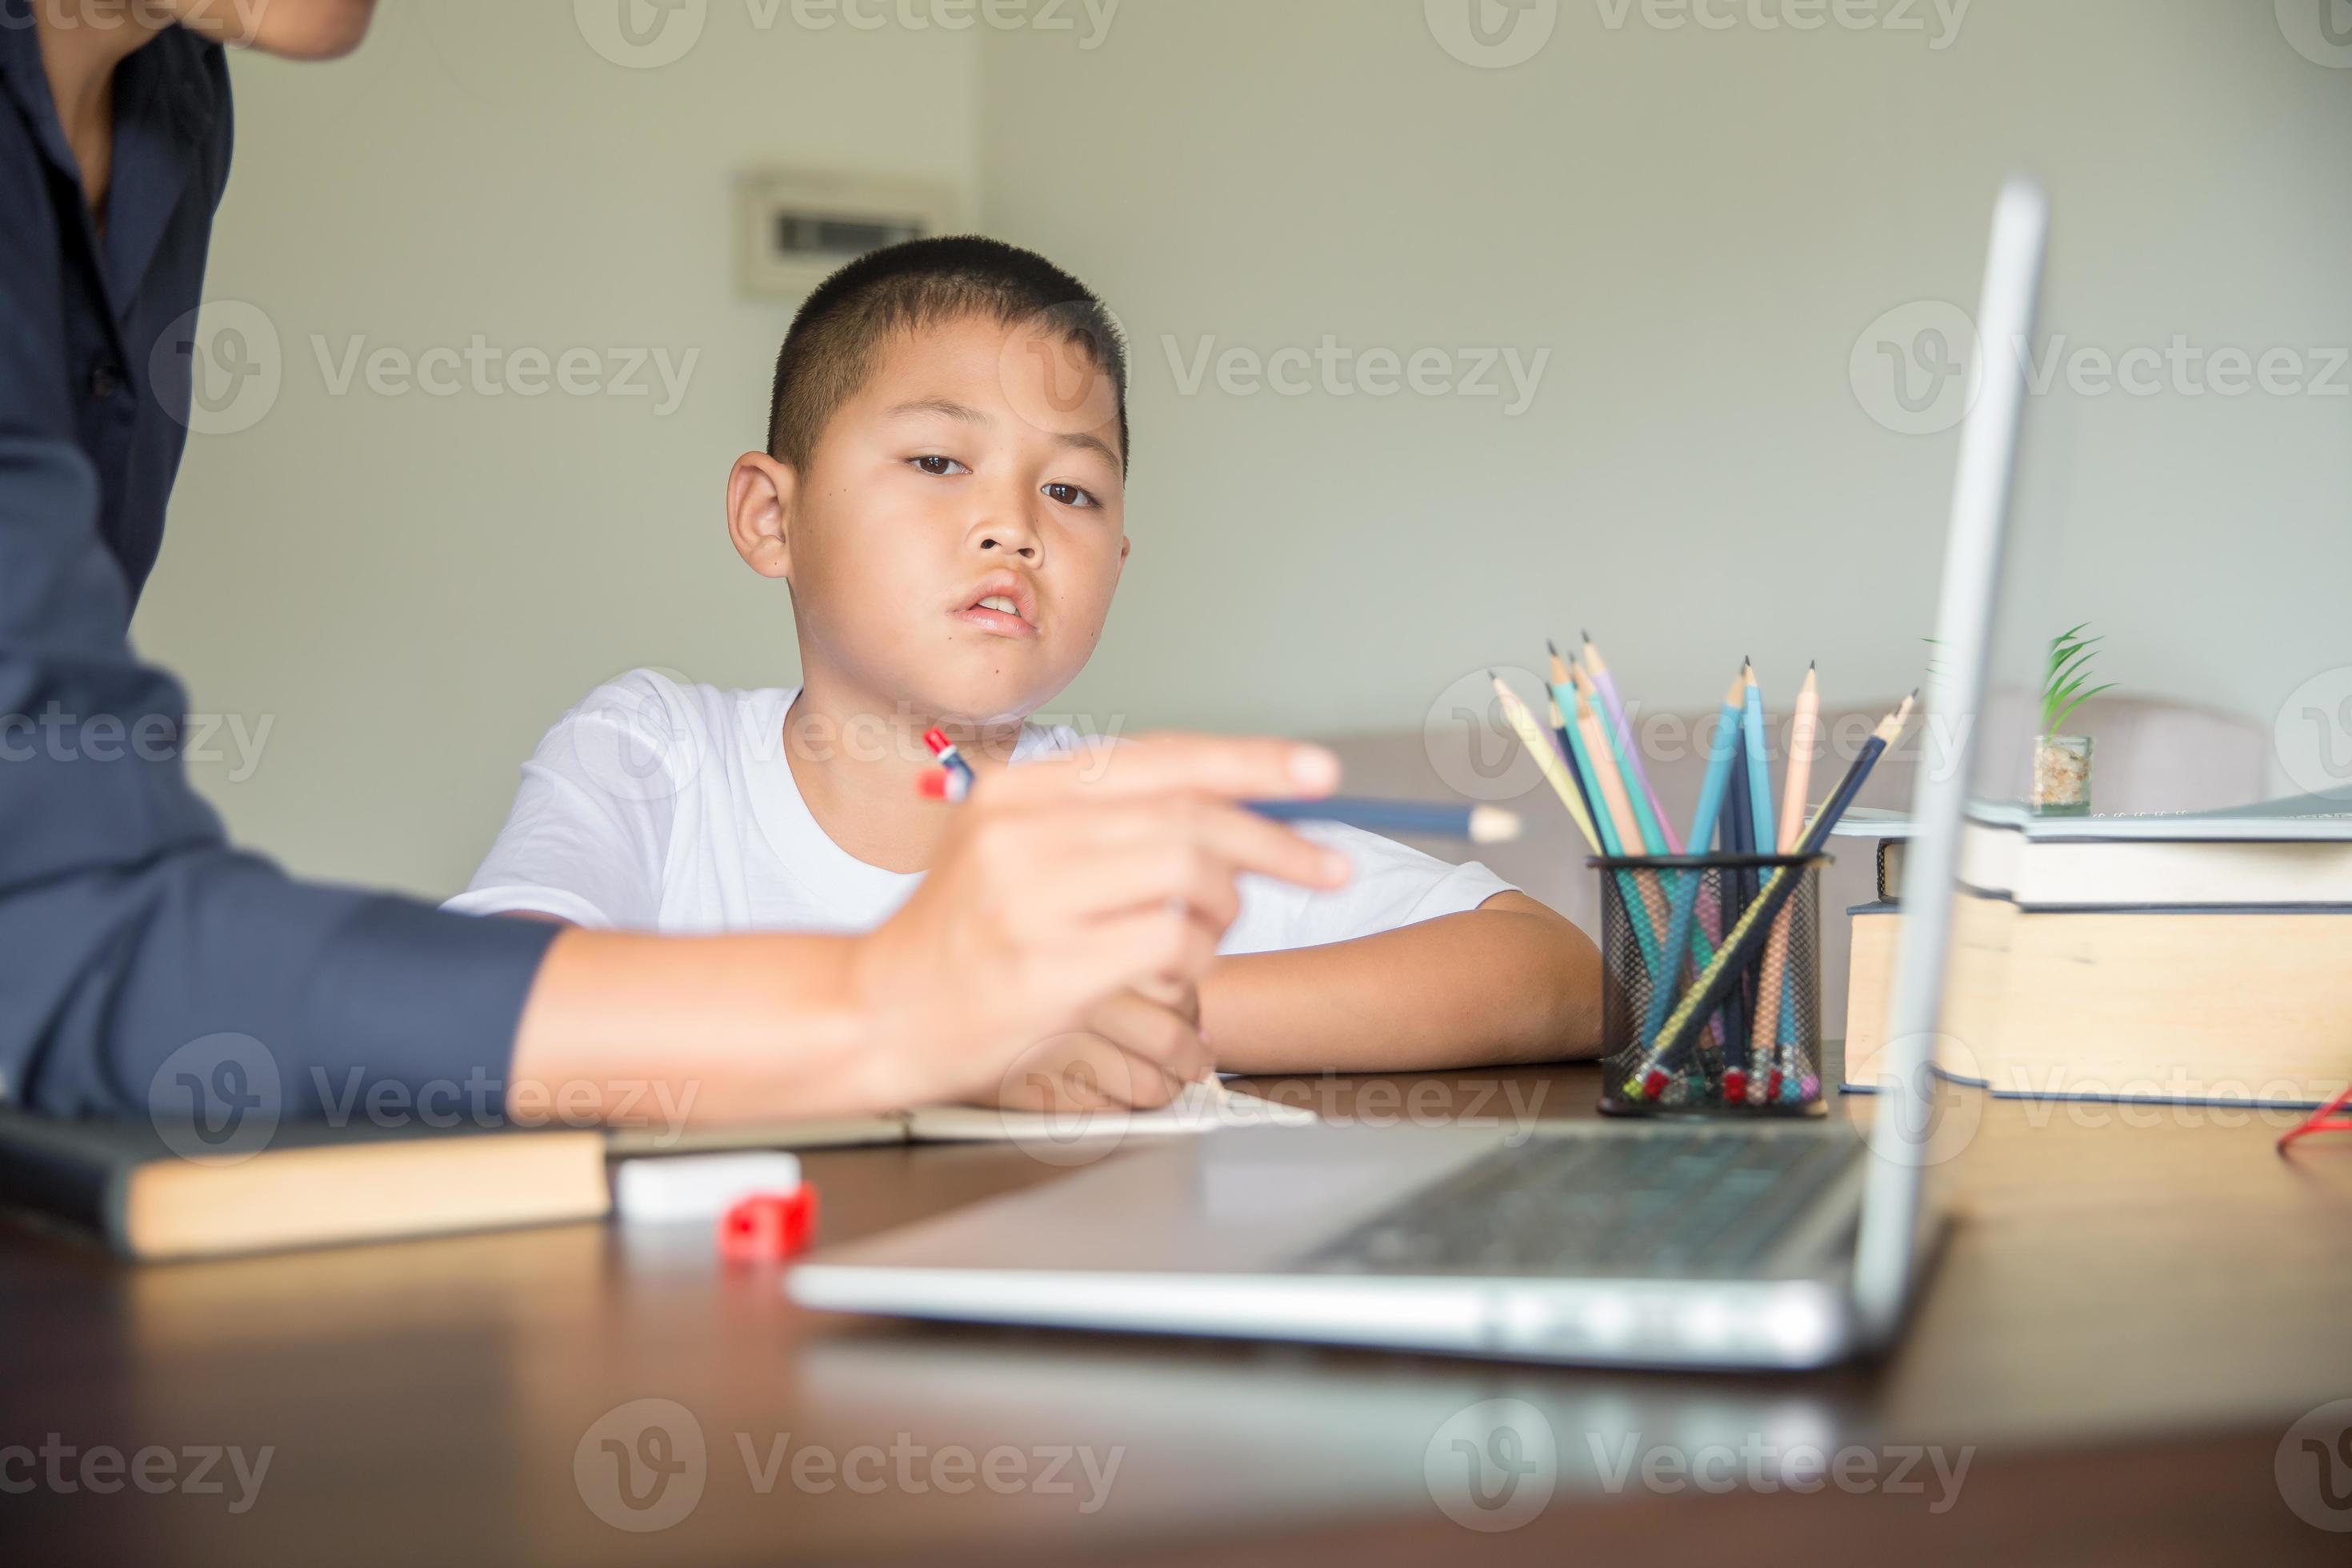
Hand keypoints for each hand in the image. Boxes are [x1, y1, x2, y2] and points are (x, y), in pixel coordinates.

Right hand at [850, 734, 1344, 1107]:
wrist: (879, 1011)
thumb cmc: (962, 937)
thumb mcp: (1014, 848)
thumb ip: (1103, 819)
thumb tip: (1223, 807)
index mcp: (1018, 790)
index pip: (1158, 757)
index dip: (1250, 761)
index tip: (1317, 773)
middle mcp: (1021, 832)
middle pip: (1187, 816)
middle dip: (1274, 843)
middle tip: (1325, 869)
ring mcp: (1032, 900)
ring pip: (1188, 876)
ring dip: (1225, 908)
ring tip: (1209, 928)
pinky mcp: (1050, 968)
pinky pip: (1171, 945)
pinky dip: (1196, 958)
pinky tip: (1176, 972)